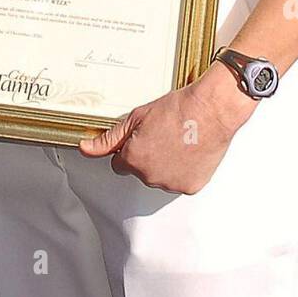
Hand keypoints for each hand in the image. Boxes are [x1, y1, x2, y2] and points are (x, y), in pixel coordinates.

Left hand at [79, 64, 256, 194]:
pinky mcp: (190, 187)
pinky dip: (184, 171)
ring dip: (166, 165)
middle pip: (141, 171)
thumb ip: (109, 139)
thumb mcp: (136, 118)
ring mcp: (171, 184)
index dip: (130, 149)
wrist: (210, 110)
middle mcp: (150, 177)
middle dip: (148, 156)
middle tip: (164, 135)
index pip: (120, 164)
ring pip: (161, 178)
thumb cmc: (177, 109)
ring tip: (179, 141)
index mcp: (133, 160)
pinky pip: (180, 182)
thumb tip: (86, 149)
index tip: (143, 138)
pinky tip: (190, 152)